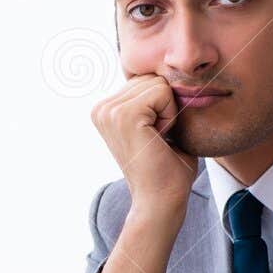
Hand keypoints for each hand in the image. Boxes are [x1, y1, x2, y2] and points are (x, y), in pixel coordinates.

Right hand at [90, 75, 199, 218]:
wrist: (161, 200)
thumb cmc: (166, 168)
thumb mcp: (156, 124)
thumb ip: (155, 99)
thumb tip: (171, 71)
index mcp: (104, 110)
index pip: (146, 80)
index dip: (161, 107)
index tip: (154, 137)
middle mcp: (101, 109)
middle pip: (152, 78)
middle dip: (164, 106)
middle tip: (157, 139)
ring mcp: (109, 111)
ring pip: (158, 84)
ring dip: (168, 112)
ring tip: (157, 140)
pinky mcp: (124, 115)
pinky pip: (162, 92)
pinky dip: (170, 116)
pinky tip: (160, 139)